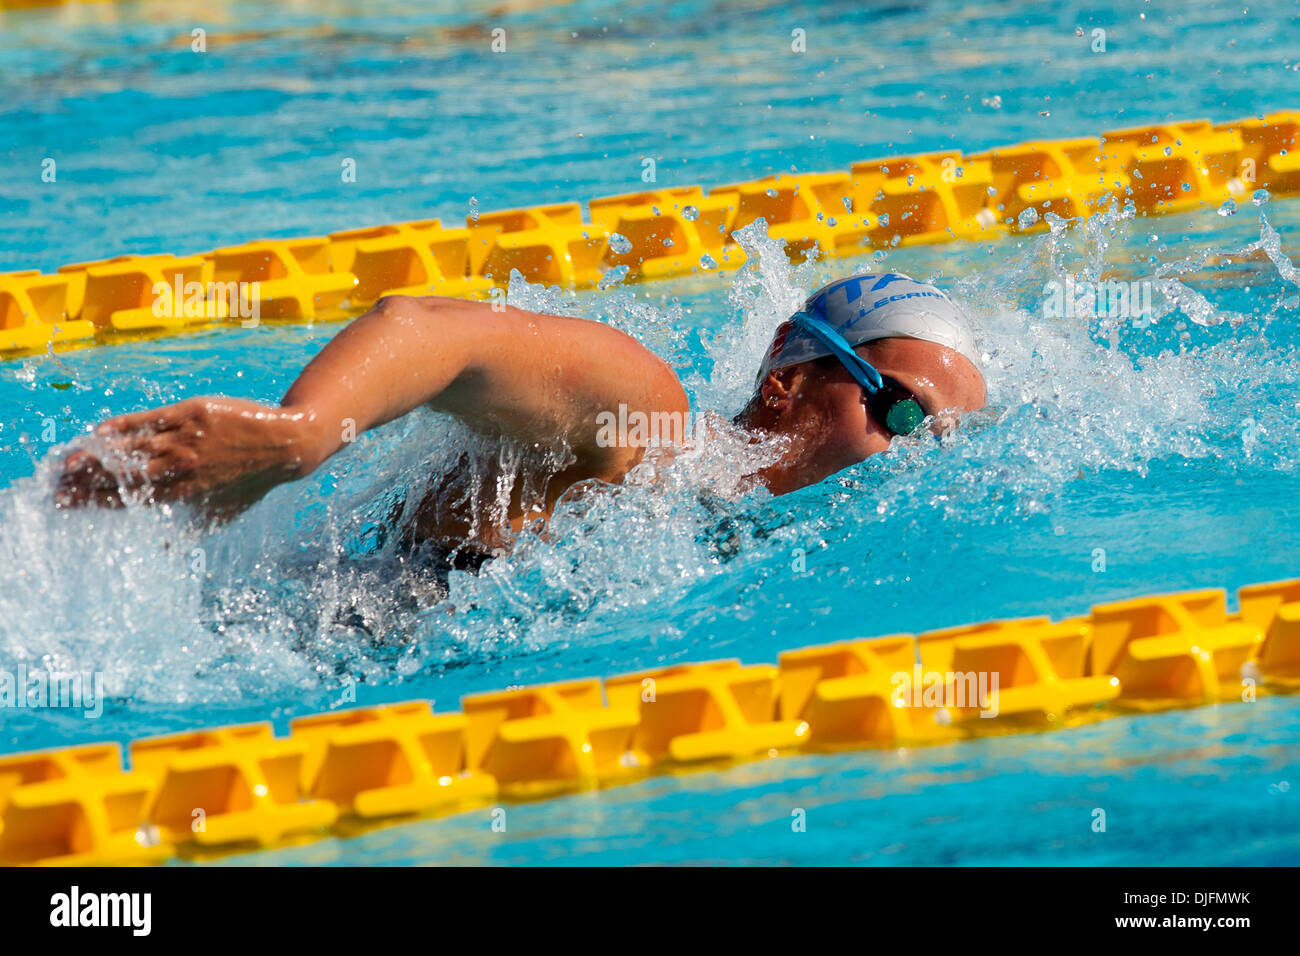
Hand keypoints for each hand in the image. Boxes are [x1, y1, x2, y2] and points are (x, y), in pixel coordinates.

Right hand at [55, 396, 316, 517]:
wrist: (284, 444)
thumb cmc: (251, 481)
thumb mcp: (220, 515)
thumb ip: (186, 532)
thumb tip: (161, 553)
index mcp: (182, 494)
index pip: (127, 500)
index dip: (92, 502)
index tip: (66, 503)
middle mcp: (179, 468)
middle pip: (120, 476)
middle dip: (83, 481)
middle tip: (56, 483)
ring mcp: (183, 439)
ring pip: (129, 449)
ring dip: (94, 455)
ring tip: (68, 460)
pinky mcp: (189, 414)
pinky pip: (147, 420)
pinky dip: (121, 427)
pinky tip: (100, 433)